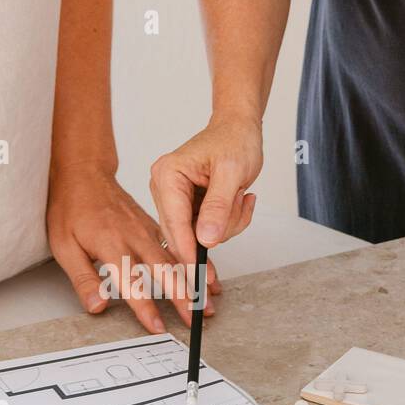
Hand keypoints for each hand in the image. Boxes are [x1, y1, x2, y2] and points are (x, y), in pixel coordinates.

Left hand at [47, 161, 217, 330]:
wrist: (85, 174)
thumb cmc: (72, 208)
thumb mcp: (64, 246)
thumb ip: (83, 279)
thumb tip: (97, 306)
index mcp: (110, 243)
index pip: (131, 282)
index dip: (145, 307)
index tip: (157, 327)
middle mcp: (134, 237)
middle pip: (164, 271)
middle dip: (183, 298)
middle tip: (195, 319)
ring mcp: (147, 230)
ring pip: (176, 260)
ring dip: (194, 283)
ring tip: (208, 304)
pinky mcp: (154, 227)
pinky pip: (177, 248)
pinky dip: (194, 264)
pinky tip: (205, 277)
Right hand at [150, 113, 260, 267]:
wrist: (240, 130)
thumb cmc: (235, 140)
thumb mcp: (232, 172)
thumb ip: (218, 207)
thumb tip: (206, 239)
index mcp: (168, 175)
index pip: (175, 222)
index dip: (188, 250)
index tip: (197, 275)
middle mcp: (164, 188)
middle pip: (184, 233)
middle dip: (218, 229)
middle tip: (240, 203)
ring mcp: (174, 200)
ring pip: (199, 236)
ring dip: (227, 223)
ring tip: (240, 194)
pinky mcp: (186, 208)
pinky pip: (207, 231)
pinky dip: (227, 222)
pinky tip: (237, 199)